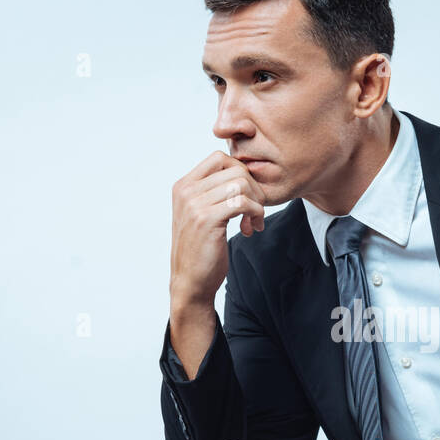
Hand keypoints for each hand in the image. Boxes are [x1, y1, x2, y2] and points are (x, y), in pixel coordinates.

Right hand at [169, 150, 269, 306]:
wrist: (190, 282)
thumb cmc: (201, 250)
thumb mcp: (201, 215)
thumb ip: (213, 193)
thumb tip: (242, 173)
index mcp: (184, 186)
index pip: (219, 158)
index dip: (241, 173)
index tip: (247, 196)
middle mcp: (186, 191)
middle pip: (234, 168)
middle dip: (254, 189)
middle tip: (255, 212)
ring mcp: (194, 204)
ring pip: (241, 183)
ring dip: (256, 203)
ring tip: (253, 222)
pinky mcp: (207, 219)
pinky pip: (243, 202)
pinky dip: (255, 214)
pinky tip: (250, 229)